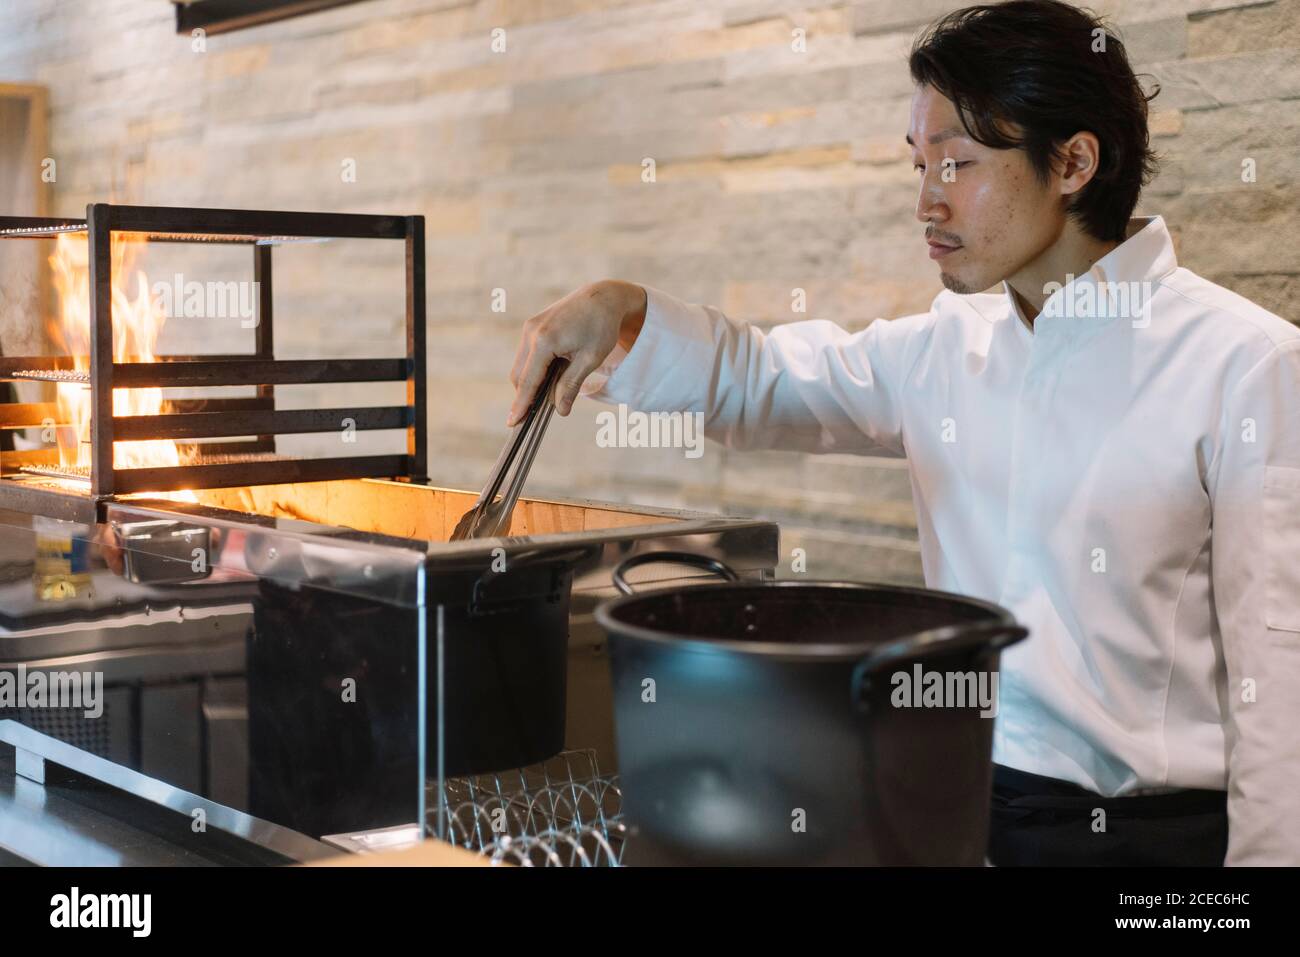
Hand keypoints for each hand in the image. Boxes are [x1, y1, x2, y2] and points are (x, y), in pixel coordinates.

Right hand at [506, 280, 645, 425]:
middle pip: (520, 375)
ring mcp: (530, 327)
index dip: (521, 404)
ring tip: (553, 390)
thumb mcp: (590, 360)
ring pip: (521, 366)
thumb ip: (571, 385)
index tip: (512, 423)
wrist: (603, 298)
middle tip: (540, 413)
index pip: (528, 381)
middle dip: (527, 395)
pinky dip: (535, 369)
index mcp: (545, 341)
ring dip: (532, 381)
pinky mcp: (532, 326)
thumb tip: (560, 410)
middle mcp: (531, 332)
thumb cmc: (601, 327)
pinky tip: (552, 373)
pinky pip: (527, 355)